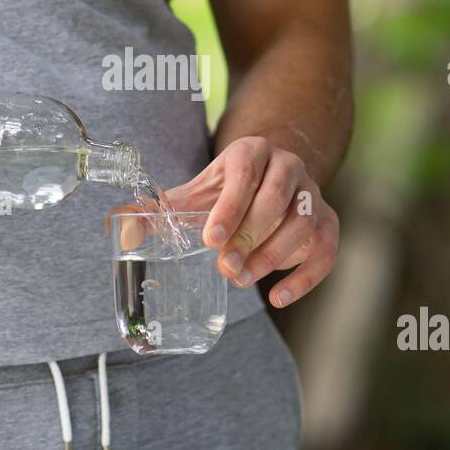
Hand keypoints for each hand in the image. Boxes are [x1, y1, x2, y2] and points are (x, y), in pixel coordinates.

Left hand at [164, 136, 338, 307]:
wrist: (271, 179)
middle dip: (250, 236)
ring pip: (303, 223)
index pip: (244, 174)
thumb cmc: (227, 191)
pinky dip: (306, 276)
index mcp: (252, 152)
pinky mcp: (328, 221)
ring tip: (242, 279)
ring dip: (273, 256)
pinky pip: (326, 248)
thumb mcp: (197, 193)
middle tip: (225, 267)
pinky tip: (279, 297)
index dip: (229, 207)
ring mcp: (312, 193)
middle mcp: (287, 167)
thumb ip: (164, 210)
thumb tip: (120, 228)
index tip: (210, 239)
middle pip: (276, 199)